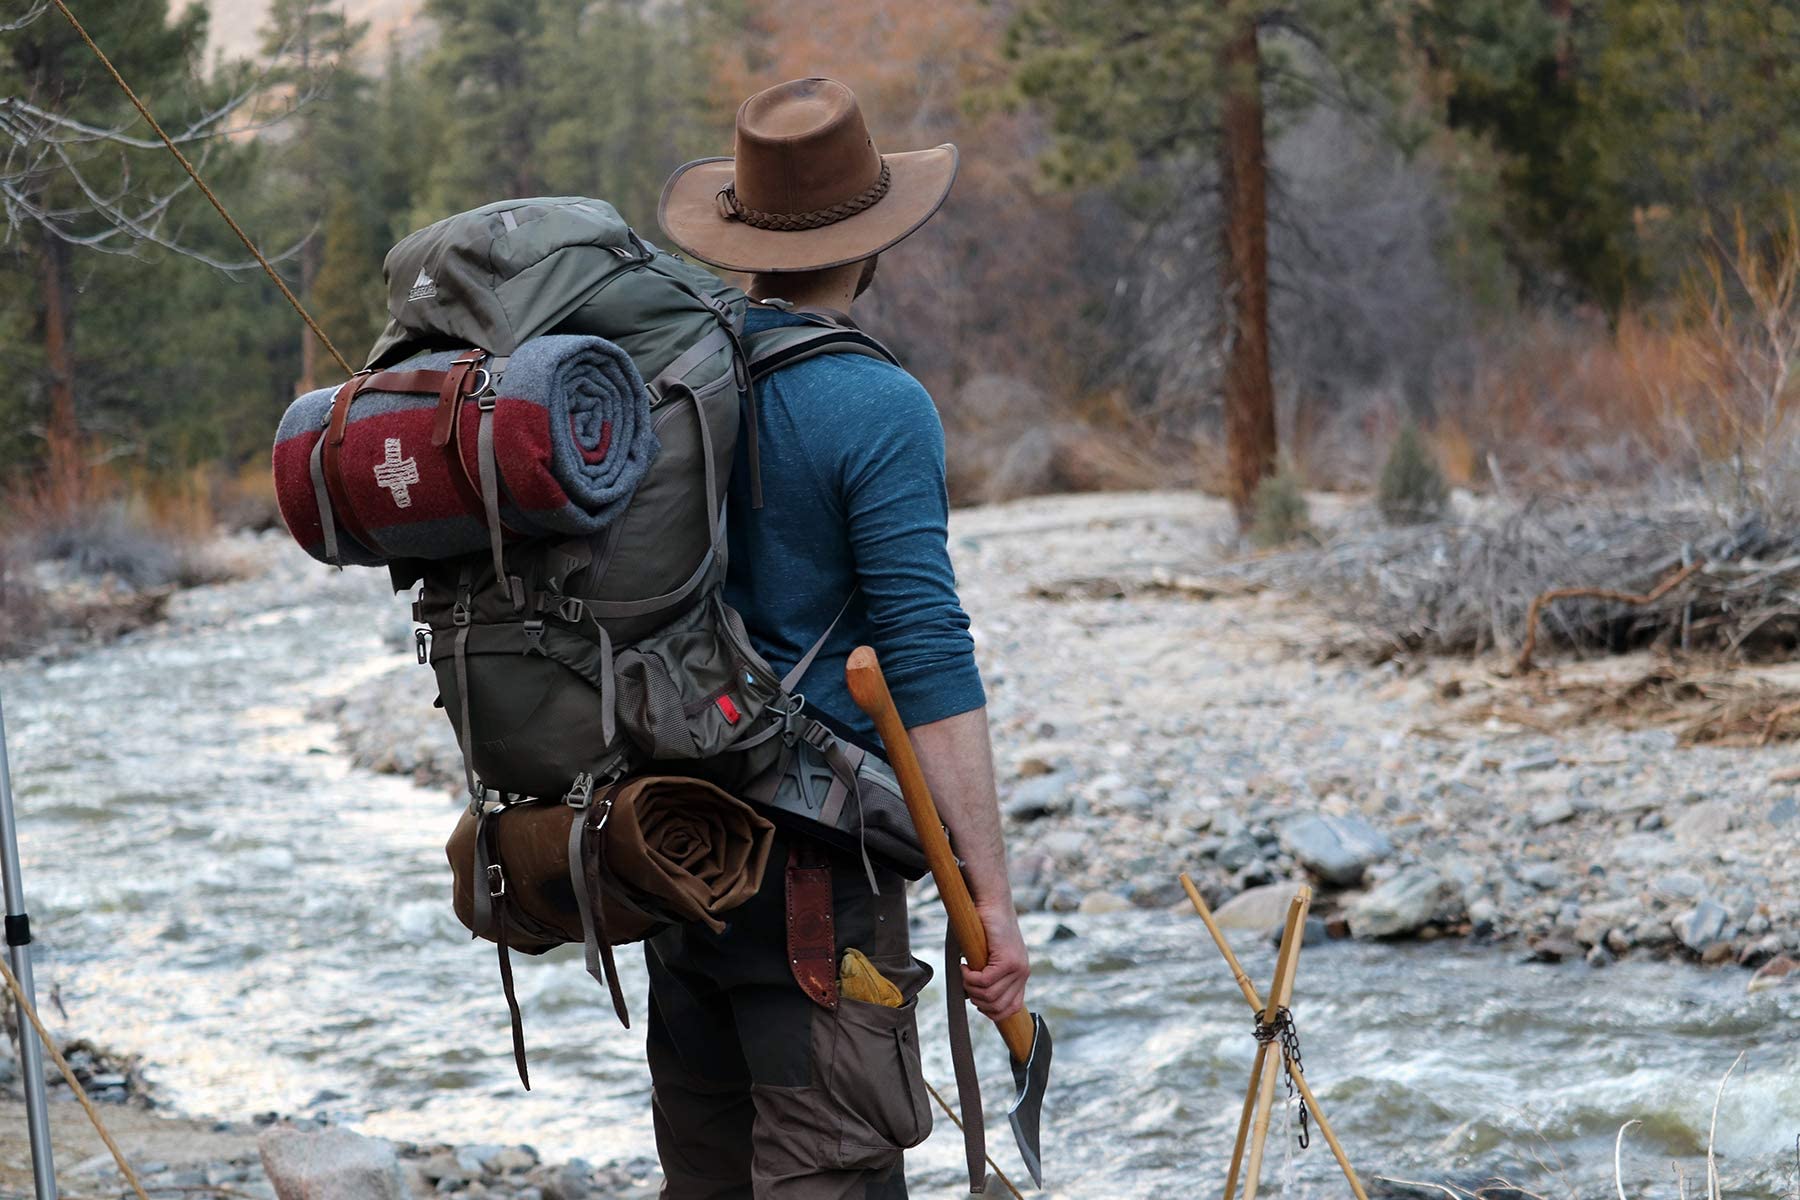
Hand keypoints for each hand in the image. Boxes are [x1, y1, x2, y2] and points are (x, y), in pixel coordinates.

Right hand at [961, 897, 1029, 1021]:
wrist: (991, 902)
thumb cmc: (985, 928)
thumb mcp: (991, 958)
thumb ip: (990, 977)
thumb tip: (977, 1000)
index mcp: (1020, 975)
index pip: (1011, 1009)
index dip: (991, 1012)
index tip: (977, 1003)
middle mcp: (1022, 973)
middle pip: (998, 1007)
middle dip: (977, 1000)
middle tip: (967, 983)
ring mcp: (1017, 968)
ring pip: (990, 996)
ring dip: (971, 987)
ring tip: (965, 971)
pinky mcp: (1008, 960)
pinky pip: (985, 981)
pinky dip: (969, 977)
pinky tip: (965, 965)